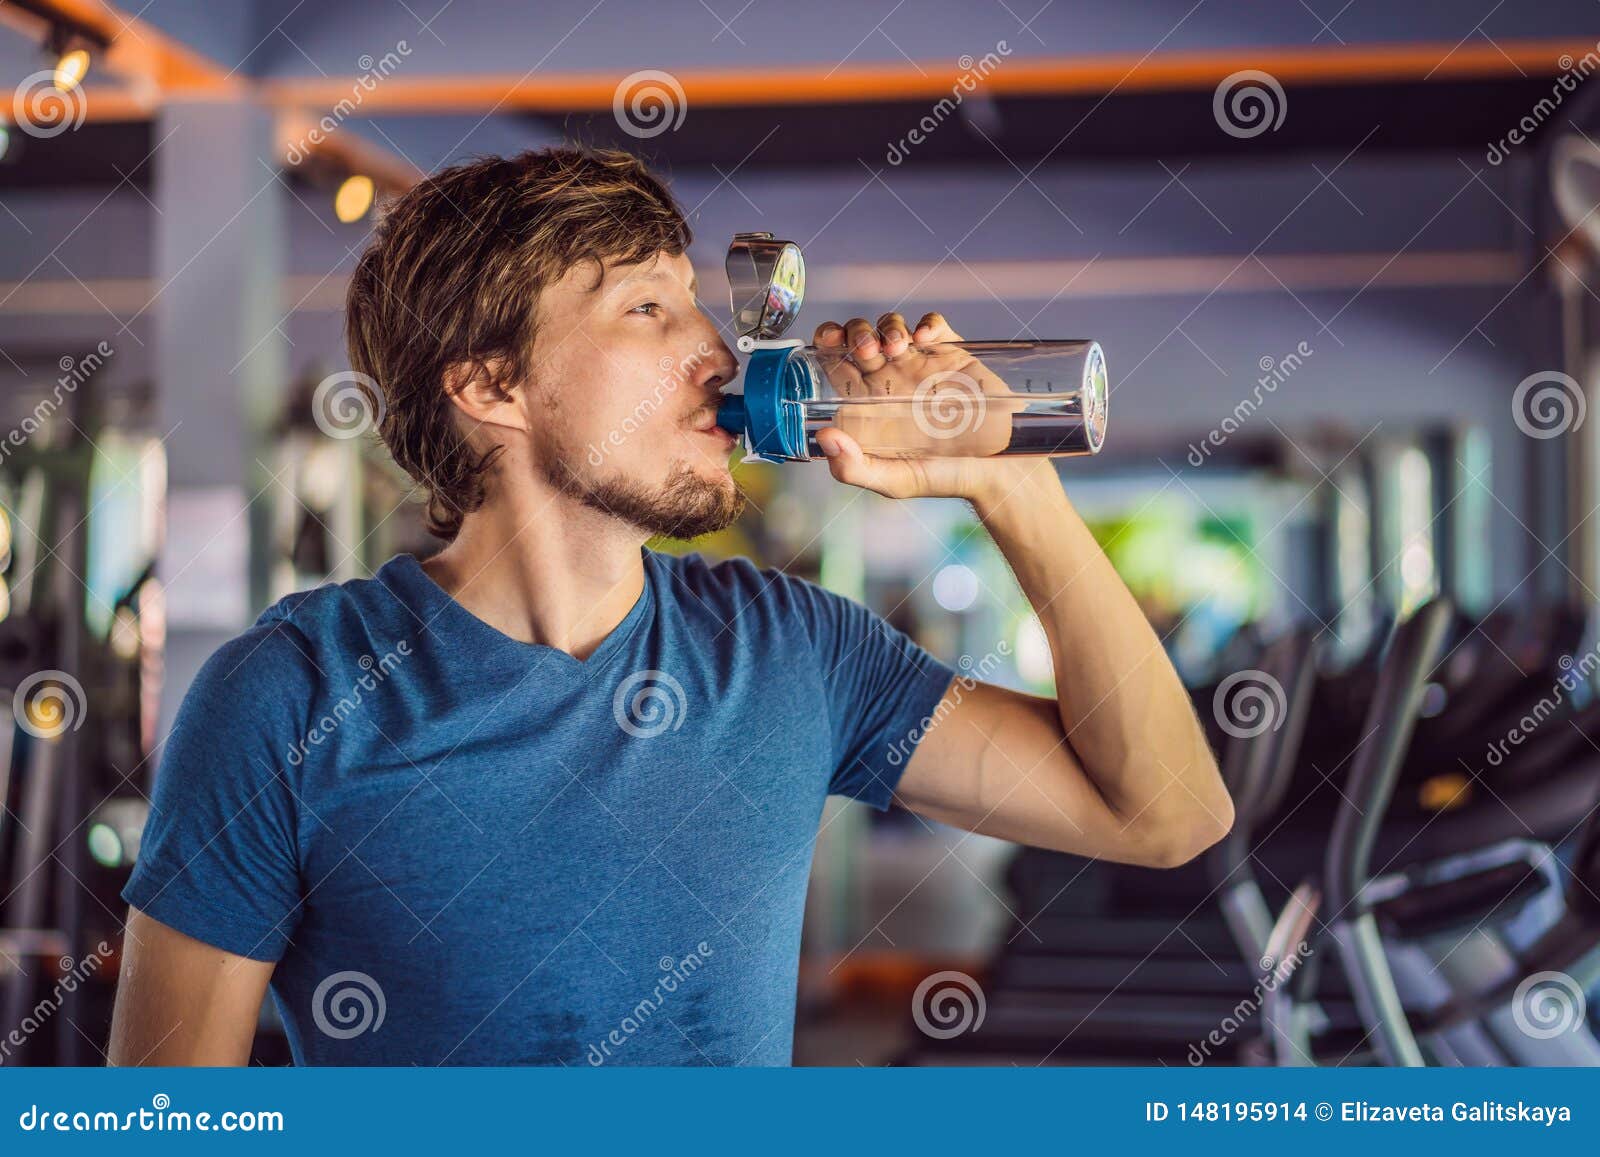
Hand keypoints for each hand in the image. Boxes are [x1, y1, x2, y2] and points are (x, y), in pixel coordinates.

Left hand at [810, 311, 1052, 502]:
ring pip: (893, 326)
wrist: (998, 470)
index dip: (827, 342)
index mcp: (867, 403)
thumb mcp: (893, 481)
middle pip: (860, 336)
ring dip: (888, 326)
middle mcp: (889, 379)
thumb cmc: (942, 479)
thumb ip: (854, 468)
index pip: (834, 362)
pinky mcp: (953, 356)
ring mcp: (921, 365)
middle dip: (856, 331)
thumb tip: (825, 437)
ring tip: (896, 346)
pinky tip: (925, 337)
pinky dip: (927, 322)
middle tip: (869, 349)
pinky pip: (934, 326)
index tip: (830, 340)